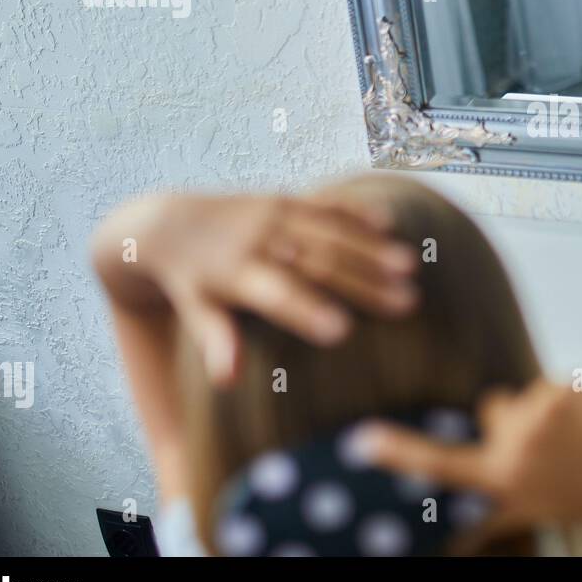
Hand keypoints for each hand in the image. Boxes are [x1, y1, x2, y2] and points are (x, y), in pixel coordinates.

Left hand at [91, 189, 418, 382]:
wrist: (169, 224)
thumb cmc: (191, 284)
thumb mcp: (197, 310)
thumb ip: (215, 340)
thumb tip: (226, 382)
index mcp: (236, 275)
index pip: (277, 295)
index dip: (308, 312)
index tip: (343, 332)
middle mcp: (259, 241)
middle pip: (319, 264)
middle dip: (365, 284)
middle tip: (407, 304)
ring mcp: (274, 215)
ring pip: (331, 233)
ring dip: (374, 249)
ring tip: (412, 268)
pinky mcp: (285, 199)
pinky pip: (326, 205)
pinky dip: (358, 214)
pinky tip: (391, 225)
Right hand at [355, 379, 581, 544]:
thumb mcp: (538, 508)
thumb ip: (496, 507)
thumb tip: (455, 537)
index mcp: (504, 480)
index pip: (442, 464)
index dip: (398, 452)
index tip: (363, 439)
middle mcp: (516, 448)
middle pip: (492, 408)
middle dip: (514, 418)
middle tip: (551, 445)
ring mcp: (540, 415)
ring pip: (527, 393)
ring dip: (547, 408)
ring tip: (581, 435)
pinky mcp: (566, 389)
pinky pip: (557, 381)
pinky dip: (575, 396)